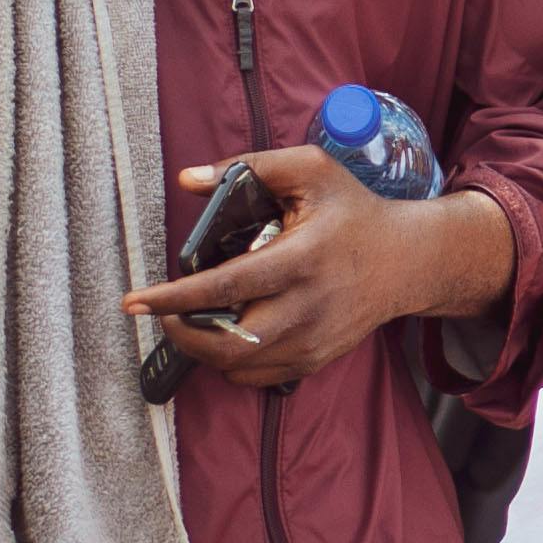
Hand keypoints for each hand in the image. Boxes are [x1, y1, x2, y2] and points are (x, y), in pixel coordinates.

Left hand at [125, 147, 515, 390]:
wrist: (408, 261)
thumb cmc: (353, 212)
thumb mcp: (311, 171)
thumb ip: (250, 167)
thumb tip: (189, 180)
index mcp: (302, 258)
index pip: (226, 287)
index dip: (174, 297)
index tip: (134, 301)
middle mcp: (308, 307)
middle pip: (227, 342)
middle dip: (182, 332)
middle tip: (164, 311)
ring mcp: (313, 340)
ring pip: (238, 365)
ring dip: (203, 347)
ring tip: (194, 319)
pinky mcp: (315, 360)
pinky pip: (256, 375)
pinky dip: (230, 362)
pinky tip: (229, 333)